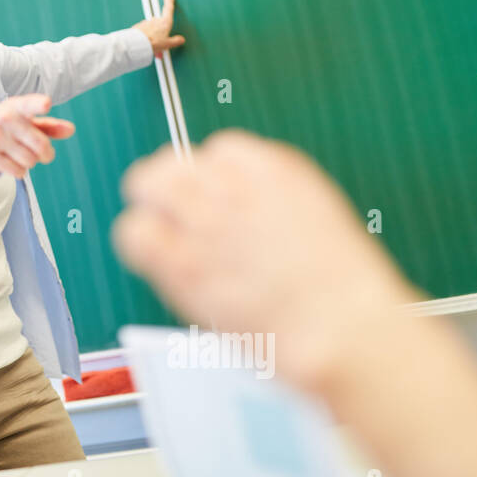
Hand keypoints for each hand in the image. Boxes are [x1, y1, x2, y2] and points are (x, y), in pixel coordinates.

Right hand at [0, 94, 74, 177]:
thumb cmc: (2, 127)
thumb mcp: (23, 122)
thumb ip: (48, 126)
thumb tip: (71, 130)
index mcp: (16, 107)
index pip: (28, 104)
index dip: (38, 104)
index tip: (46, 104)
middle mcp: (4, 118)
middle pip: (40, 145)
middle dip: (45, 155)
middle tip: (42, 155)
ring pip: (30, 160)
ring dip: (29, 163)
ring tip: (18, 156)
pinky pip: (17, 170)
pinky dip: (18, 171)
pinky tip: (10, 164)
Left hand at [110, 129, 416, 389]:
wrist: (343, 326)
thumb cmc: (341, 290)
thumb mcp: (316, 218)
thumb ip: (269, 204)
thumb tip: (239, 212)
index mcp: (274, 168)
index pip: (219, 150)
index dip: (212, 179)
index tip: (216, 202)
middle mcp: (232, 184)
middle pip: (171, 162)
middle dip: (169, 186)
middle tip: (174, 215)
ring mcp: (203, 220)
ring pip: (143, 185)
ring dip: (151, 209)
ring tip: (164, 237)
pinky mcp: (182, 261)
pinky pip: (134, 233)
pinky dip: (139, 243)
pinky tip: (157, 261)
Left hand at [133, 0, 184, 55]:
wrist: (137, 44)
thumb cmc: (152, 43)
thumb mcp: (167, 44)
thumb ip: (175, 41)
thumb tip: (181, 39)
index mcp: (165, 22)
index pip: (168, 8)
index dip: (169, 0)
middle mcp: (155, 20)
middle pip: (160, 22)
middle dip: (160, 31)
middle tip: (159, 42)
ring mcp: (146, 22)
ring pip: (151, 28)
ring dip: (152, 35)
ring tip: (152, 46)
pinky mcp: (138, 26)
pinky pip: (144, 31)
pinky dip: (145, 36)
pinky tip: (145, 44)